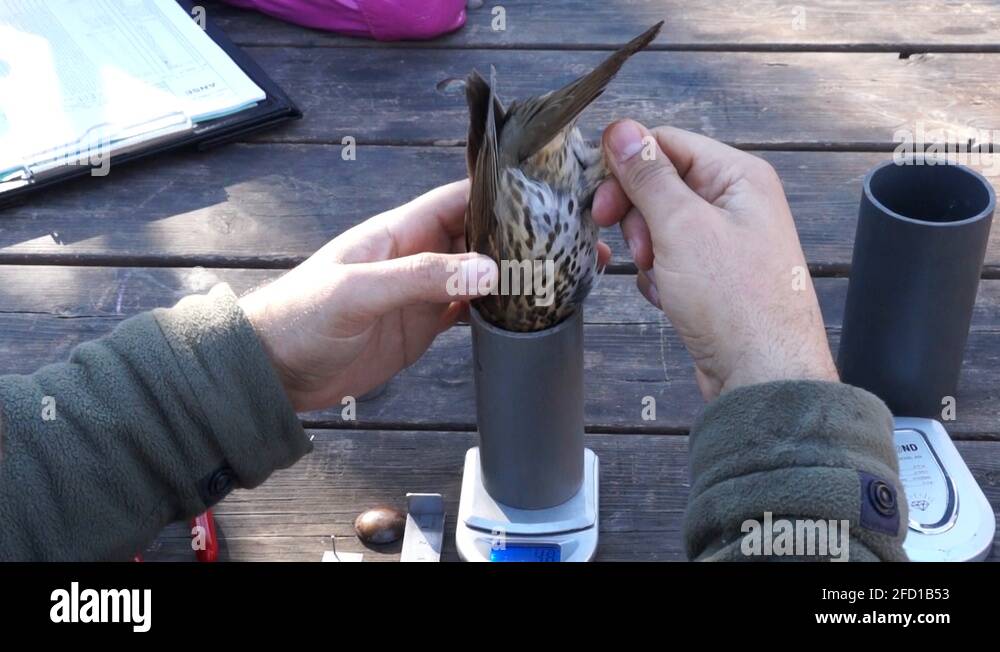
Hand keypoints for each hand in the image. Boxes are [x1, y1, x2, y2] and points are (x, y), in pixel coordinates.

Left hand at [240, 179, 613, 411]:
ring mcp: (423, 291)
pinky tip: (527, 311)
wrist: (274, 370)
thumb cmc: (301, 317)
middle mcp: (418, 254)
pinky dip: (499, 309)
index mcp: (401, 230)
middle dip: (524, 235)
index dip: (503, 194)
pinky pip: (470, 310)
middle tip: (574, 240)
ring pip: (482, 273)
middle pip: (482, 235)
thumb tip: (487, 270)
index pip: (461, 199)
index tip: (548, 195)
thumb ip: (420, 278)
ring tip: (565, 272)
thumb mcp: (357, 291)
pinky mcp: (424, 326)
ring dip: (517, 272)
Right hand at [592, 120, 837, 399]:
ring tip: (664, 279)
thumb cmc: (734, 301)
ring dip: (647, 253)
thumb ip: (647, 175)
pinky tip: (671, 299)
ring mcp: (726, 242)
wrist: (760, 375)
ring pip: (659, 227)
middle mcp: (736, 202)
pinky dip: (659, 279)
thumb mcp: (681, 227)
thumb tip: (620, 130)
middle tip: (638, 248)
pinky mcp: (714, 277)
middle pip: (660, 186)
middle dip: (638, 219)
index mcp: (738, 176)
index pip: (666, 144)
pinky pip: (668, 261)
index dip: (627, 169)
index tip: (601, 202)